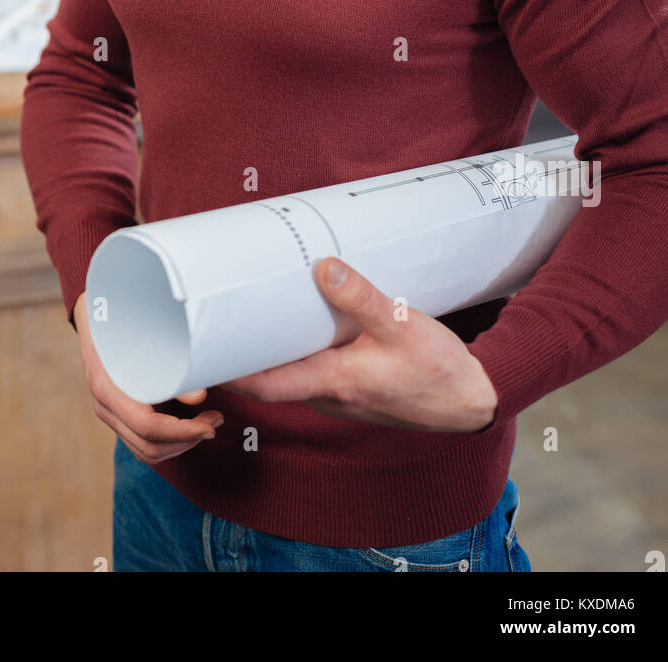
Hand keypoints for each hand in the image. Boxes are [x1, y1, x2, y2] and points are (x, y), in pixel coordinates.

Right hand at [73, 292, 223, 462]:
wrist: (94, 313)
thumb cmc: (123, 319)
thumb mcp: (145, 335)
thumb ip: (170, 366)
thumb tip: (199, 397)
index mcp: (108, 387)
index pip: (148, 427)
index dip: (184, 432)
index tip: (211, 425)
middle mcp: (105, 406)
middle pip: (148, 447)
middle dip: (187, 441)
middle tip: (215, 424)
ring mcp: (109, 413)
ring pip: (146, 451)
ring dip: (180, 445)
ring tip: (206, 424)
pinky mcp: (117, 415)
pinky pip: (142, 444)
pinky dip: (168, 443)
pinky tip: (189, 425)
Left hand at [218, 258, 498, 433]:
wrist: (470, 402)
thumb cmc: (437, 372)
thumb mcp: (401, 326)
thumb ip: (360, 296)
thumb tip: (322, 266)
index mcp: (332, 383)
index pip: (264, 386)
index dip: (227, 371)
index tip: (197, 353)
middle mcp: (328, 393)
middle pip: (269, 378)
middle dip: (241, 354)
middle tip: (215, 318)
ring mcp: (340, 392)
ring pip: (290, 371)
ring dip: (269, 348)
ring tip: (249, 310)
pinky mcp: (352, 385)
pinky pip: (311, 367)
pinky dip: (297, 347)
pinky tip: (299, 319)